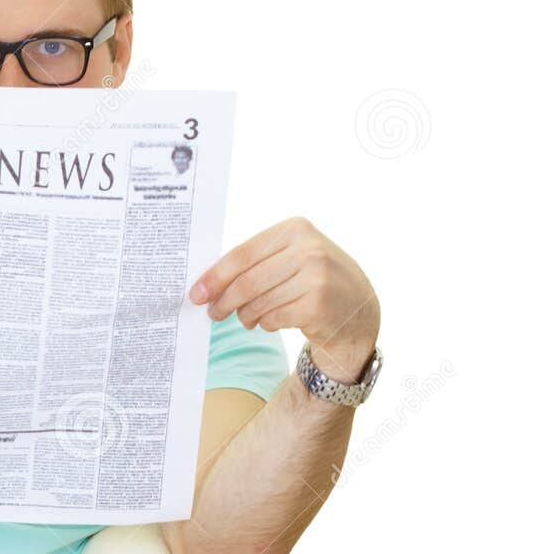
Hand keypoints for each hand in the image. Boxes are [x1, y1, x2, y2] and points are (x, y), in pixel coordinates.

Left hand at [190, 216, 379, 383]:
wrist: (357, 309)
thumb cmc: (313, 280)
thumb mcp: (291, 257)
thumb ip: (256, 262)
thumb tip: (209, 283)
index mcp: (295, 229)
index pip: (243, 254)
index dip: (215, 276)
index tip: (196, 294)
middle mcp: (308, 249)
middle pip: (247, 281)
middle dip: (224, 301)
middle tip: (212, 314)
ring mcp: (316, 277)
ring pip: (258, 303)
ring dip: (246, 316)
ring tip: (247, 318)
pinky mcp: (317, 305)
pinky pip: (272, 319)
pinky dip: (265, 324)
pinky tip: (270, 322)